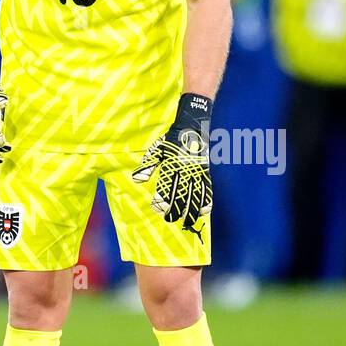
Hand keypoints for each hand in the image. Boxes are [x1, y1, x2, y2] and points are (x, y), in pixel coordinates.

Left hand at [131, 92, 212, 233]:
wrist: (193, 124)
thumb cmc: (172, 138)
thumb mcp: (157, 149)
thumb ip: (148, 166)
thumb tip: (137, 180)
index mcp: (171, 163)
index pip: (166, 186)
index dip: (162, 199)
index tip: (159, 209)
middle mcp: (185, 168)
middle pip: (181, 193)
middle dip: (176, 209)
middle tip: (170, 219)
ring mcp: (197, 170)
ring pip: (195, 194)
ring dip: (191, 210)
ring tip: (187, 222)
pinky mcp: (206, 170)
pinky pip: (208, 188)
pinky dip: (206, 201)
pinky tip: (203, 212)